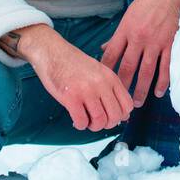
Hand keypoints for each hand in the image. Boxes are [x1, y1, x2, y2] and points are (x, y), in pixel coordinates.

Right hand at [20, 26, 134, 131]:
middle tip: (97, 121)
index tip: (110, 116)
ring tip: (86, 120)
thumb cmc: (74, 64)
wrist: (53, 52)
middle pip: (115, 116)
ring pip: (100, 121)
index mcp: (111, 77)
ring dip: (93, 126)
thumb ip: (111, 91)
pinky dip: (80, 125)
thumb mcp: (99, 72)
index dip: (120, 116)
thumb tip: (124, 116)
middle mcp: (101, 84)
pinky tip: (76, 119)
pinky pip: (82, 122)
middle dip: (106, 124)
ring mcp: (86, 90)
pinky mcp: (71, 97)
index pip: (127, 105)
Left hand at [99, 0, 179, 105]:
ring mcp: (155, 42)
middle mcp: (139, 38)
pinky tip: (159, 92)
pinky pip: (165, 66)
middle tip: (119, 101)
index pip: (111, 54)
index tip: (102, 84)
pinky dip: (163, 81)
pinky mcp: (169, 44)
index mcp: (125, 30)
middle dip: (123, 85)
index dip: (106, 70)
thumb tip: (103, 49)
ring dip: (141, 88)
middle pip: (128, 66)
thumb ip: (116, 36)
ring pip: (146, 71)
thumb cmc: (145, 4)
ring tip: (137, 103)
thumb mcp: (126, 17)